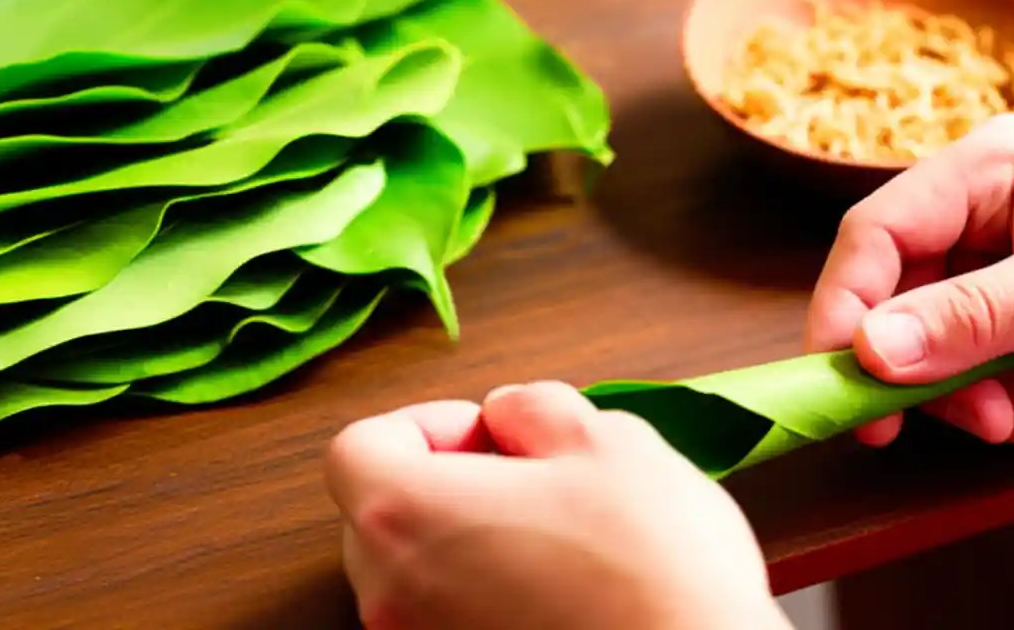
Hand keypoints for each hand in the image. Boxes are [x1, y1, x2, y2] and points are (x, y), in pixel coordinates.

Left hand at [324, 382, 790, 629]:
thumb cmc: (656, 567)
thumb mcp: (607, 440)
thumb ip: (533, 407)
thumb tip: (506, 414)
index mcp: (407, 516)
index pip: (357, 448)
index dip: (426, 424)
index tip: (493, 434)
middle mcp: (392, 595)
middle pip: (380, 513)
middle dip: (448, 480)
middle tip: (532, 478)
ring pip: (418, 573)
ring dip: (471, 541)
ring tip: (560, 539)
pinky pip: (450, 623)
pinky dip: (487, 598)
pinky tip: (564, 593)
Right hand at [805, 113, 1013, 445]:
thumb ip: (973, 317)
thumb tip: (869, 351)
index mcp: (987, 172)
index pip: (877, 232)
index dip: (847, 302)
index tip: (841, 374)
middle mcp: (979, 224)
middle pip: (894, 304)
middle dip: (924, 371)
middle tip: (946, 420)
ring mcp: (999, 285)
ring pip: (932, 359)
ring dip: (981, 400)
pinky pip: (981, 387)